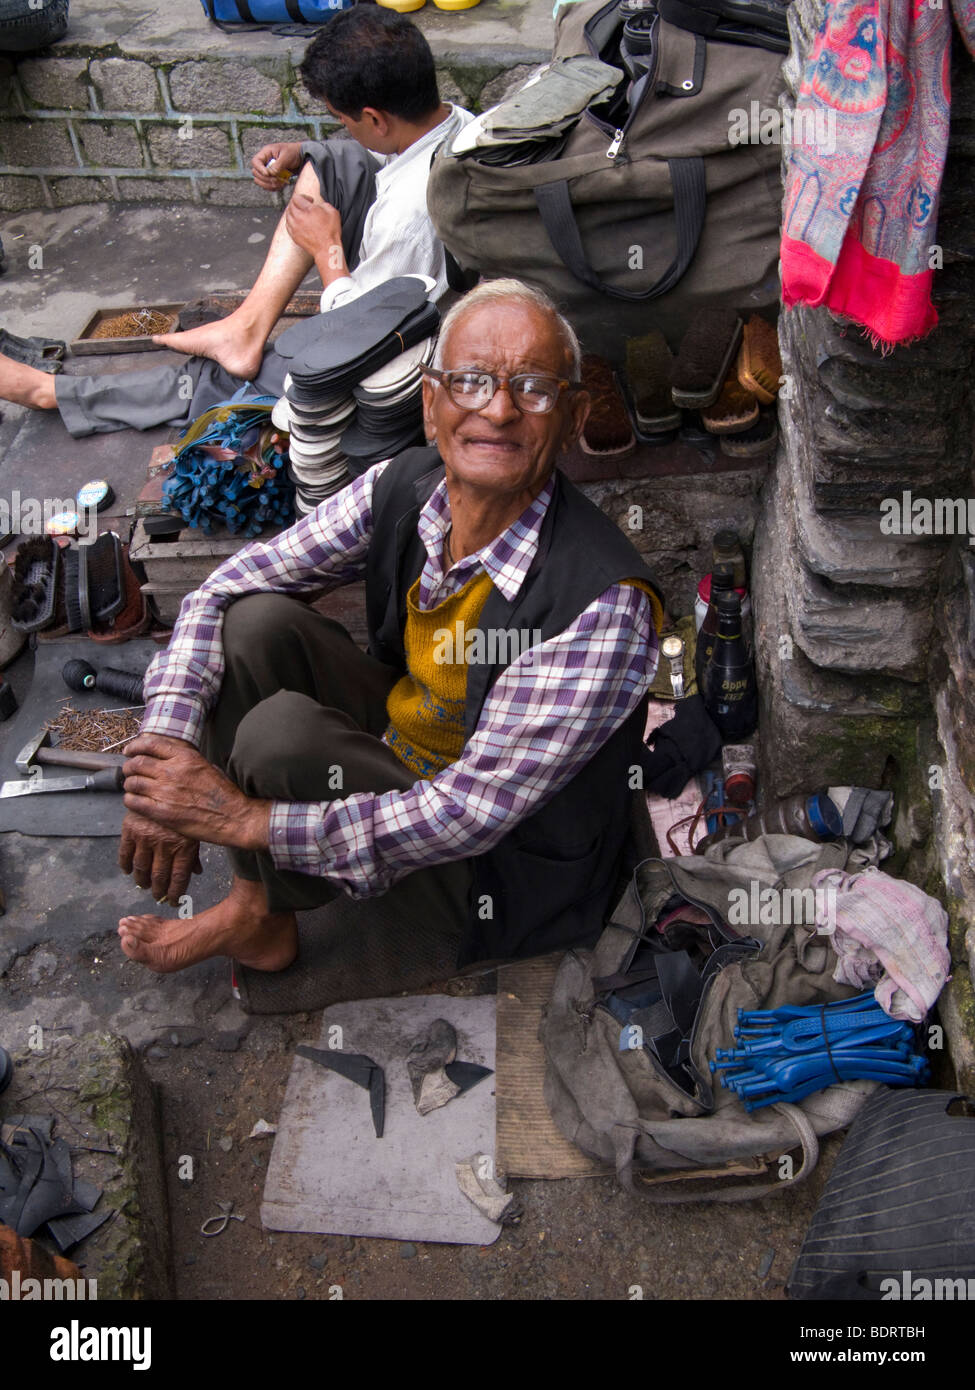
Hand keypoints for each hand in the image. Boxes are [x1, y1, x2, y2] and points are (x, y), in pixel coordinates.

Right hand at [119, 811, 201, 905]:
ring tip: (144, 885)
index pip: (178, 878)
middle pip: (159, 877)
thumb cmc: (187, 806)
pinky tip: (128, 871)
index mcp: (184, 845)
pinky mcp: (130, 829)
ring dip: (142, 881)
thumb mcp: (196, 828)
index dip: (176, 894)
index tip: (174, 902)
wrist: (167, 780)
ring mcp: (146, 837)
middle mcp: (164, 844)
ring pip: (141, 869)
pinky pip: (125, 853)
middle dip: (158, 891)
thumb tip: (197, 872)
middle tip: (158, 896)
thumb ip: (195, 852)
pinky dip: (125, 865)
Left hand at [122, 734, 270, 851]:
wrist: (235, 818)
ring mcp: (165, 792)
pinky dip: (130, 800)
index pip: (149, 745)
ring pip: (132, 783)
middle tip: (129, 771)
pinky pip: (134, 802)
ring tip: (132, 787)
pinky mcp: (162, 812)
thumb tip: (169, 758)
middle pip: (137, 763)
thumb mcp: (207, 766)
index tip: (130, 751)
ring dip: (129, 784)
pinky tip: (134, 801)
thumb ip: (186, 761)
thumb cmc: (224, 794)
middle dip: (129, 767)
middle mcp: (172, 772)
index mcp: (185, 757)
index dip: (135, 747)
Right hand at [251, 141, 302, 190]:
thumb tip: (270, 174)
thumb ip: (277, 165)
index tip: (268, 174)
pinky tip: (281, 184)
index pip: (255, 162)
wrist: (302, 158)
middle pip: (256, 173)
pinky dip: (273, 187)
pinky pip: (268, 186)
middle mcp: (265, 162)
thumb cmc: (294, 153)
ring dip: (269, 184)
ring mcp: (267, 170)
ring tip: (280, 183)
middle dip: (265, 178)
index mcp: (266, 153)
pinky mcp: (272, 178)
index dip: (259, 169)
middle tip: (276, 179)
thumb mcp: (286, 157)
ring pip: (260, 181)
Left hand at [284, 193, 342, 259]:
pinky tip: (297, 222)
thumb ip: (323, 204)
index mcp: (308, 210)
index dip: (304, 196)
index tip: (309, 200)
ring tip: (300, 213)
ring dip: (293, 212)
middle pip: (290, 205)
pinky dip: (291, 221)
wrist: (327, 249)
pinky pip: (288, 224)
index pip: (296, 198)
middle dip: (297, 203)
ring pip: (287, 215)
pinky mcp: (293, 236)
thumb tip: (318, 205)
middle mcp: (298, 218)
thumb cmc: (331, 233)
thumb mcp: (332, 212)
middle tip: (303, 206)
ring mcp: (294, 227)